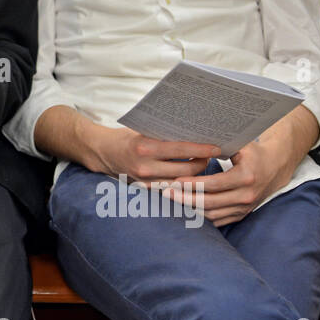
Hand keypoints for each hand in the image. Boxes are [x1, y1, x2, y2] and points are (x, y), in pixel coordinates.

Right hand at [83, 125, 221, 182]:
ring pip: (181, 183)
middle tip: (212, 156)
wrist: (102, 152)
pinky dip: (182, 184)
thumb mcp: (144, 130)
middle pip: (186, 170)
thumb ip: (166, 135)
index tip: (217, 147)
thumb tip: (196, 134)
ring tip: (202, 166)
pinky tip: (190, 177)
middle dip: (203, 163)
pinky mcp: (145, 189)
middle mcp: (146, 166)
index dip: (202, 149)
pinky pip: (171, 189)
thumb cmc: (126, 137)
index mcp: (146, 146)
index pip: (182, 149)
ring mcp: (145, 181)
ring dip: (195, 176)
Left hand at [162, 134, 299, 226]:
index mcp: (246, 177)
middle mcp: (246, 195)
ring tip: (173, 199)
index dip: (192, 184)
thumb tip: (190, 141)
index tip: (174, 181)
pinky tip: (186, 207)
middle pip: (210, 202)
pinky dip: (201, 214)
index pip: (213, 184)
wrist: (275, 167)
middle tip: (166, 192)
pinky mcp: (242, 214)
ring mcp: (244, 208)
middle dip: (185, 198)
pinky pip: (218, 219)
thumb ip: (218, 146)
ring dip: (190, 208)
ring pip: (212, 214)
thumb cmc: (252, 152)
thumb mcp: (239, 145)